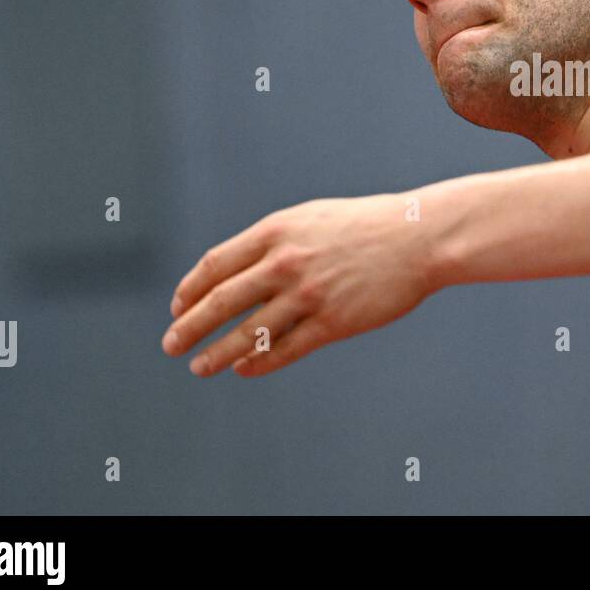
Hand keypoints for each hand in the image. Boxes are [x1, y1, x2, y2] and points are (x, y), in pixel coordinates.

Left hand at [161, 195, 435, 377]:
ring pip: (248, 333)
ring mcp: (308, 294)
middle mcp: (285, 262)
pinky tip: (243, 369)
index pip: (215, 266)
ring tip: (199, 367)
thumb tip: (239, 270)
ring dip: (217, 354)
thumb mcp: (311, 219)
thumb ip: (275, 241)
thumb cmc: (367, 226)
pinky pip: (285, 350)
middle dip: (189, 327)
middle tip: (170, 345)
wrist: (419, 236)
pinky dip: (258, 363)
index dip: (189, 291)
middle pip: (221, 301)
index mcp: (276, 231)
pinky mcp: (333, 322)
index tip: (177, 308)